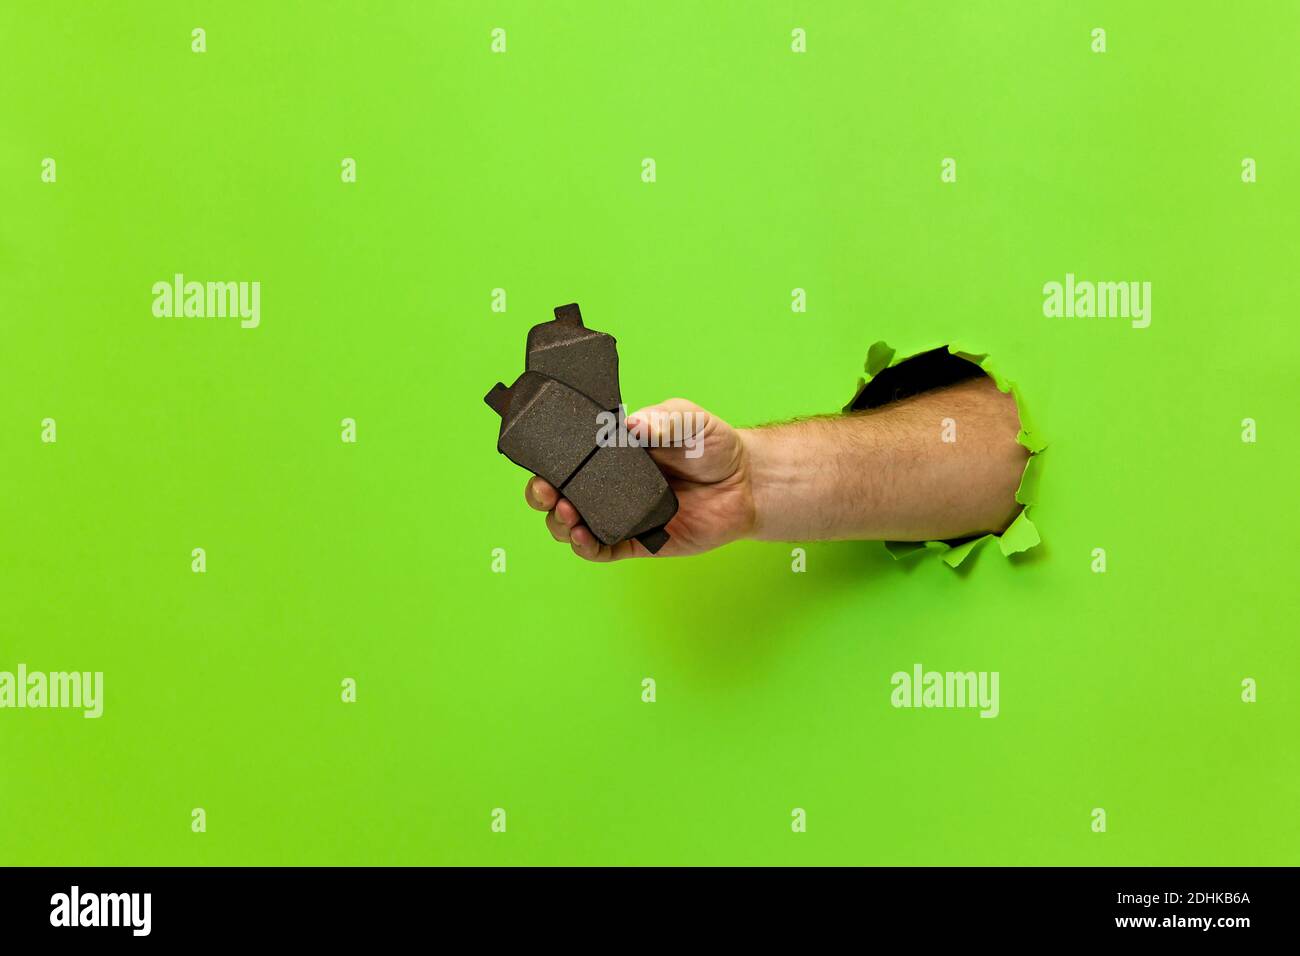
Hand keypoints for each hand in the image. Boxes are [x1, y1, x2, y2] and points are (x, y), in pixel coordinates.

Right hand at [524, 398, 755, 560]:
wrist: (746, 484)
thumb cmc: (713, 446)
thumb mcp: (688, 420)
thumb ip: (662, 420)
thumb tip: (632, 423)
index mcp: (613, 451)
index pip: (570, 456)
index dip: (549, 461)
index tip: (540, 462)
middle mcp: (610, 484)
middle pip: (560, 493)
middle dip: (542, 495)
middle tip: (545, 492)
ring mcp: (621, 514)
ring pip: (574, 525)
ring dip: (561, 523)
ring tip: (567, 515)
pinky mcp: (638, 541)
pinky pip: (604, 549)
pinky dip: (587, 547)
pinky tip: (583, 538)